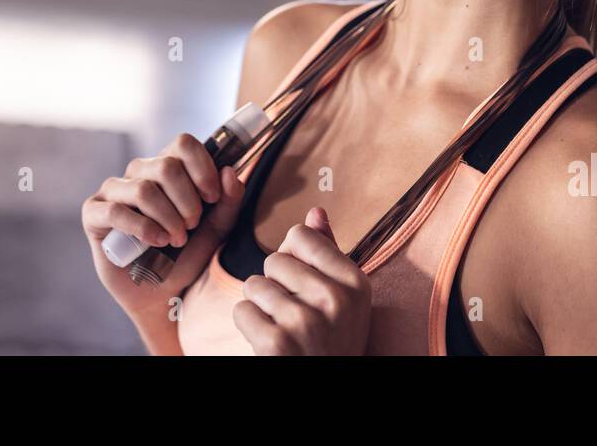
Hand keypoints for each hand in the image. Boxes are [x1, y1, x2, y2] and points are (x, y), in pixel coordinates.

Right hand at [83, 133, 246, 320]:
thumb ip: (228, 201)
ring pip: (143, 189)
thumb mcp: (216, 228)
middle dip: (187, 200)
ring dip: (167, 218)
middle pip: (166, 166)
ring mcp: (114, 190)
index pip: (182, 144)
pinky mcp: (94, 213)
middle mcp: (139, 172)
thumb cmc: (187, 255)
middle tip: (192, 225)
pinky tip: (156, 242)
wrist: (162, 293)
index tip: (213, 197)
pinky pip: (115, 211)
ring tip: (176, 239)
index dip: (201, 168)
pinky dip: (142, 228)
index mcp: (167, 166)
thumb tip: (230, 172)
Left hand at [233, 207, 371, 354]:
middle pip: (275, 259)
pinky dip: (249, 325)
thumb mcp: (345, 297)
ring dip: (261, 305)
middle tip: (295, 312)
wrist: (331, 385)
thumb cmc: (333, 339)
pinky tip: (270, 340)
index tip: (306, 283)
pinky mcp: (276, 344)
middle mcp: (335, 299)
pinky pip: (242, 310)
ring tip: (282, 326)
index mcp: (355, 281)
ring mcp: (305, 322)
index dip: (295, 257)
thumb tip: (315, 211)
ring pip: (254, 284)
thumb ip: (329, 252)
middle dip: (276, 283)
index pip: (301, 235)